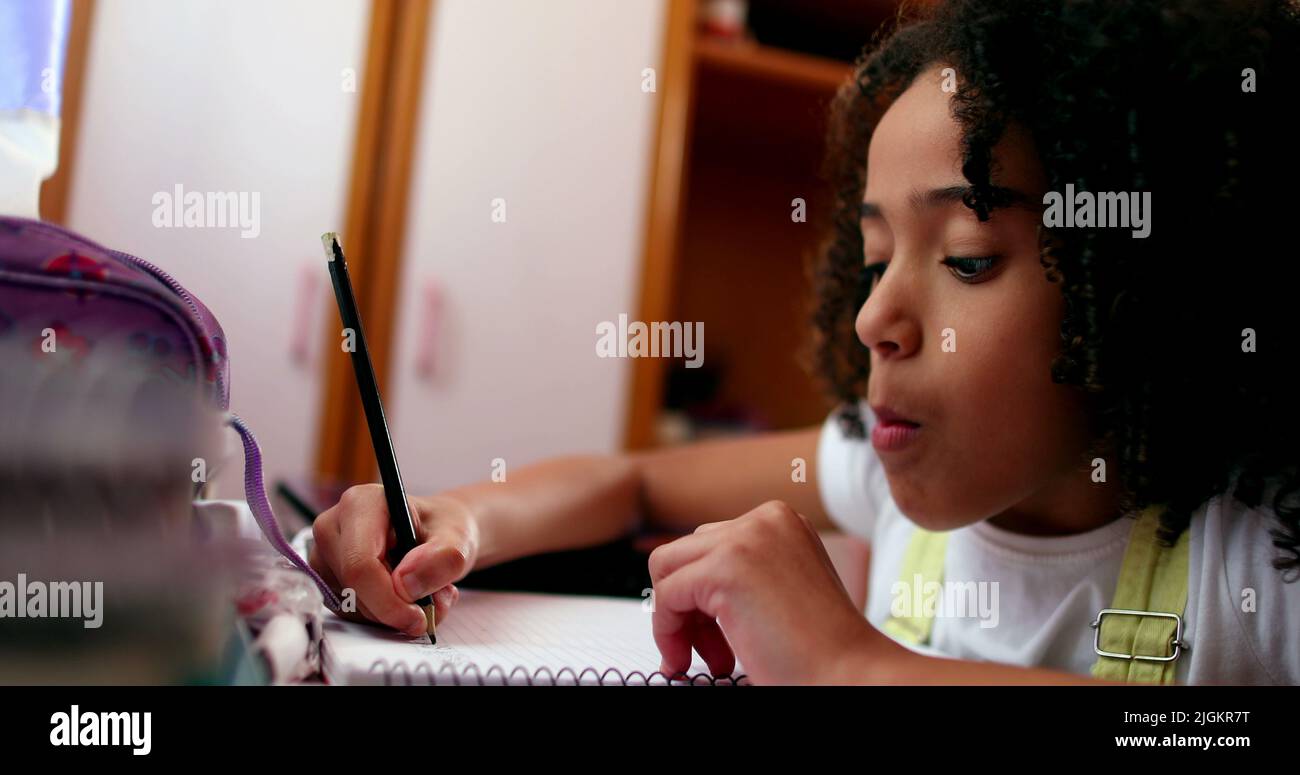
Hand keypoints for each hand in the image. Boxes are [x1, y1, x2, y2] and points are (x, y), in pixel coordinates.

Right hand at [309, 485, 479, 636]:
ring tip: (427, 592)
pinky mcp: (327, 579)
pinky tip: (405, 596)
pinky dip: (383, 615)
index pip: (360, 565)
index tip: (419, 617)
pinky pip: (351, 613)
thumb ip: (443, 558)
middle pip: (353, 589)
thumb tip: (406, 584)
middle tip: (436, 601)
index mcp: (361, 504)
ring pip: (351, 607)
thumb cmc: (442, 527)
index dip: (388, 601)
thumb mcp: (459, 538)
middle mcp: (333, 526)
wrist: (436, 532)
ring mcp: (325, 555)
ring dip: (393, 613)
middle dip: (396, 608)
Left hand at [648, 500, 900, 683]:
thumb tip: (686, 584)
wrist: (850, 674)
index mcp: (780, 520)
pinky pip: (665, 595)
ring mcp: (745, 538)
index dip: (702, 596)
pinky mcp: (725, 567)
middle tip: (710, 652)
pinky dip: (667, 632)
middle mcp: (764, 519)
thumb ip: (744, 573)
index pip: (709, 544)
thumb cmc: (823, 648)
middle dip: (689, 608)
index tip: (711, 636)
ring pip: (667, 568)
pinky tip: (687, 659)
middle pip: (686, 552)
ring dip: (676, 620)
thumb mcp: (781, 588)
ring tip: (708, 659)